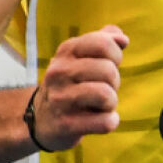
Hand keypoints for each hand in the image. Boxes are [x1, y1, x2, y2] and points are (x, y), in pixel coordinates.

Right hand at [32, 26, 127, 151]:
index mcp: (67, 51)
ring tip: (100, 105)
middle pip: (108, 70)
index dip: (115, 55)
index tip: (109, 64)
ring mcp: (60, 99)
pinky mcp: (66, 124)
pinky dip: (110, 122)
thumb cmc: (71, 84)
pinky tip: (100, 120)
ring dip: (111, 102)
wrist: (40, 119)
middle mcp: (59, 72)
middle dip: (114, 82)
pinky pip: (105, 122)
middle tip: (102, 89)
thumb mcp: (81, 58)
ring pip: (106, 95)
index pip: (102, 43)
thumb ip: (103, 42)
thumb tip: (122, 38)